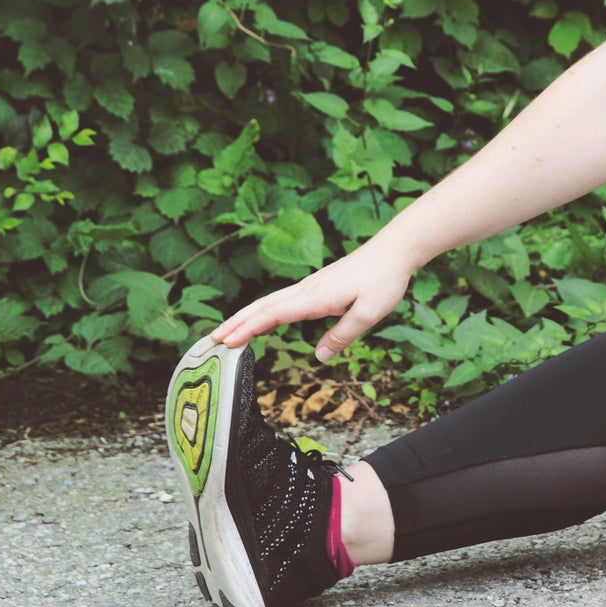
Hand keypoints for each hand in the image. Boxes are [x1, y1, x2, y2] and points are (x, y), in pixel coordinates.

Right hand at [209, 240, 419, 360]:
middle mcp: (306, 290)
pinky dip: (264, 312)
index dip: (247, 329)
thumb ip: (342, 335)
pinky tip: (262, 321)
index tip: (225, 342)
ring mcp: (310, 287)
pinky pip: (282, 301)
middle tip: (211, 340)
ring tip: (227, 332)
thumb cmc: (383, 280)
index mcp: (314, 297)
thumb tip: (319, 356)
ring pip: (269, 302)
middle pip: (262, 306)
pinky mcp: (316, 287)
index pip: (271, 314)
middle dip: (235, 322)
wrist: (394, 251)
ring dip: (246, 317)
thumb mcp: (368, 314)